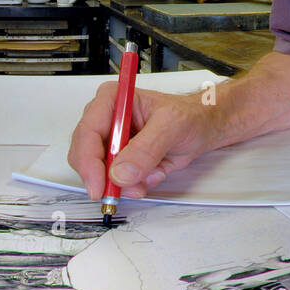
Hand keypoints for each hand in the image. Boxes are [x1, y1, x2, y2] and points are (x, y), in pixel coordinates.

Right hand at [68, 83, 224, 198]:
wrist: (204, 127)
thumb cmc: (189, 116)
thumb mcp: (172, 126)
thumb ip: (146, 149)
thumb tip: (121, 172)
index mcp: (112, 99)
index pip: (87, 132)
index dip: (89, 162)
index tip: (100, 185)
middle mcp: (106, 119)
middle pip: (85, 155)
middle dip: (107, 177)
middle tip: (126, 189)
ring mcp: (111, 141)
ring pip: (99, 172)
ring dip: (126, 182)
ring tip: (154, 172)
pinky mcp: (120, 159)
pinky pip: (115, 181)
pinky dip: (135, 184)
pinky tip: (154, 172)